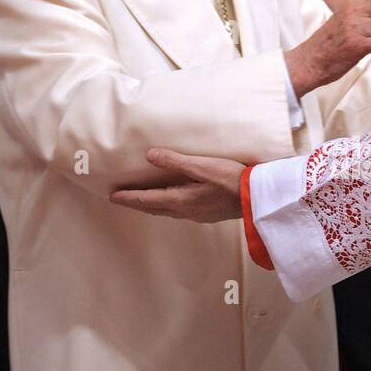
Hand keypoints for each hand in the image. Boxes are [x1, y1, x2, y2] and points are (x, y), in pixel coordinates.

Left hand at [109, 149, 245, 222]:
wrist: (257, 198)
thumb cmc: (231, 180)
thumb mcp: (202, 166)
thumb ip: (175, 161)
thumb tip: (150, 156)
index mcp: (180, 200)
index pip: (147, 200)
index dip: (129, 198)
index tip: (113, 197)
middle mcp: (186, 211)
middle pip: (154, 208)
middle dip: (137, 203)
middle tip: (122, 200)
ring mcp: (198, 214)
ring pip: (167, 211)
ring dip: (152, 206)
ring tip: (143, 201)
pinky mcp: (208, 213)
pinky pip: (180, 211)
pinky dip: (167, 206)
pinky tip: (173, 201)